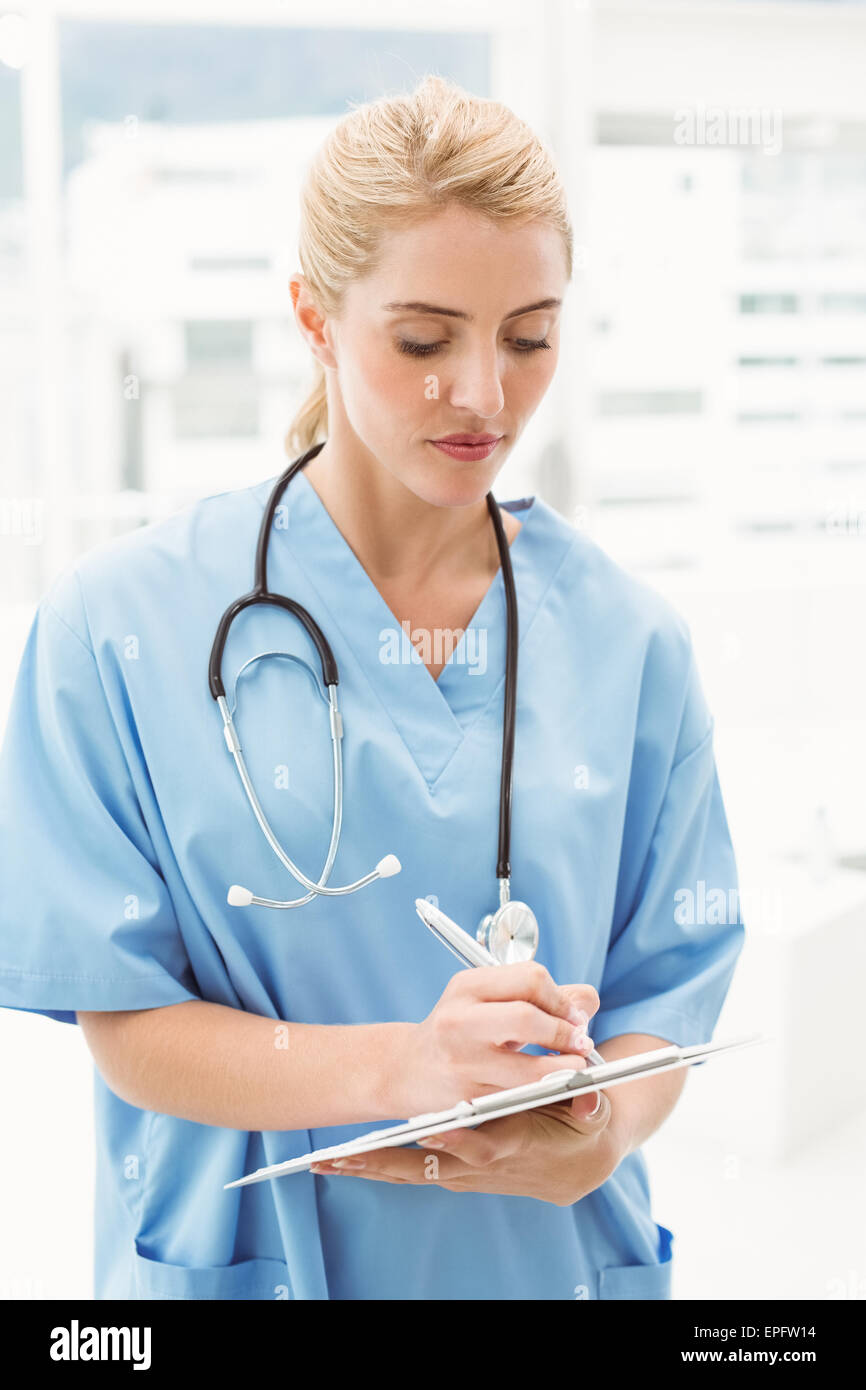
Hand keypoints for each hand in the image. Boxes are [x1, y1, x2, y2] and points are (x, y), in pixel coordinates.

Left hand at [310, 1084, 620, 1205]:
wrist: (577, 1166)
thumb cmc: (581, 1128)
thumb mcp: (593, 1115)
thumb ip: (589, 1104)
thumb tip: (588, 1092)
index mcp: (514, 1144)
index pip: (483, 1144)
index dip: (460, 1139)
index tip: (432, 1128)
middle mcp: (483, 1164)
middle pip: (430, 1168)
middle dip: (388, 1165)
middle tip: (347, 1158)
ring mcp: (465, 1172)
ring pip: (412, 1173)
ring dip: (371, 1169)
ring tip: (328, 1161)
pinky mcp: (455, 1171)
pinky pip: (411, 1171)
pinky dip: (378, 1167)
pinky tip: (344, 1159)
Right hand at [389, 961, 598, 1115]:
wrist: (406, 1069)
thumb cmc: (459, 1030)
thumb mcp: (488, 1000)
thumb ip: (539, 996)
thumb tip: (589, 1001)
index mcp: (467, 986)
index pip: (530, 979)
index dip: (562, 999)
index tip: (576, 1015)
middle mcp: (459, 1019)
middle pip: (528, 1017)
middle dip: (565, 1032)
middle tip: (583, 1042)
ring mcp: (461, 1061)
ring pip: (530, 1068)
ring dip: (565, 1069)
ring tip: (576, 1067)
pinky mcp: (466, 1097)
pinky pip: (519, 1096)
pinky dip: (545, 1091)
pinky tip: (551, 1086)